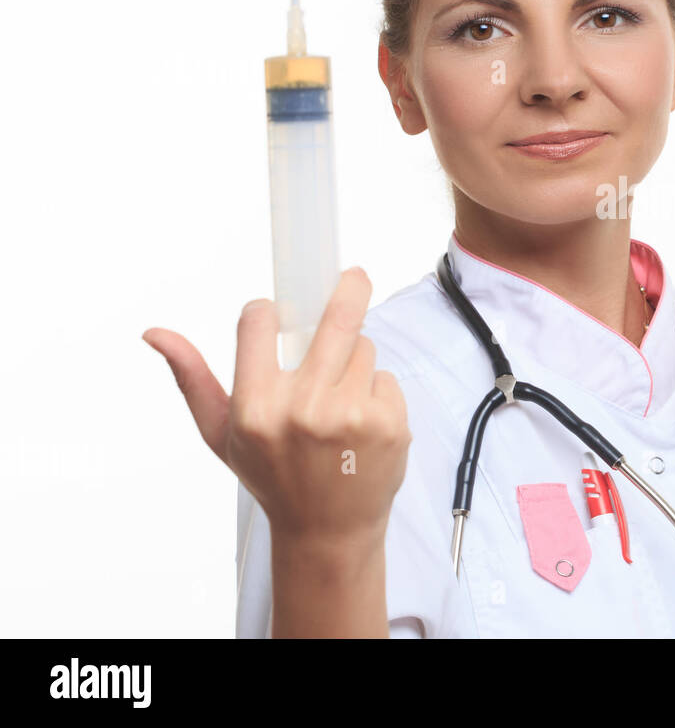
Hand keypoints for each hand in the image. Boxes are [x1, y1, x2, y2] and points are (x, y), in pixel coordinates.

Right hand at [142, 267, 411, 543]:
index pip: (259, 322)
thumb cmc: (272, 475)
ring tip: (337, 400)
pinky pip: (386, 377)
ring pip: (363, 347)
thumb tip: (154, 332)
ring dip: (354, 360)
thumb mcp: (222, 434)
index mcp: (256, 407)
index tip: (274, 315)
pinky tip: (362, 423)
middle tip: (355, 275)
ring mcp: (351, 415)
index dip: (266, 312)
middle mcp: (303, 409)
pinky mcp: (389, 423)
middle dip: (349, 288)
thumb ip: (192, 378)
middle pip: (337, 318)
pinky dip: (377, 391)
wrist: (328, 530)